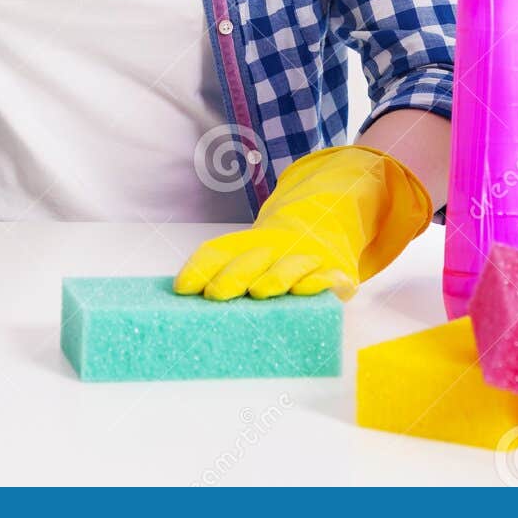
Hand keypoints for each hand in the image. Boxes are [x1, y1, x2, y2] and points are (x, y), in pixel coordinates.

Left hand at [173, 143, 432, 300]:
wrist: (327, 220)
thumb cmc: (280, 251)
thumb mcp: (252, 252)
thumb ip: (224, 270)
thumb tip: (183, 297)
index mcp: (249, 243)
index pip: (218, 250)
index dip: (199, 268)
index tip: (181, 288)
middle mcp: (276, 246)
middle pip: (252, 259)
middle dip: (233, 276)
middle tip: (215, 294)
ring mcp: (306, 257)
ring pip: (290, 266)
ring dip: (274, 277)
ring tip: (260, 290)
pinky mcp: (336, 270)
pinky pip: (328, 276)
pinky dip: (319, 282)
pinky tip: (308, 290)